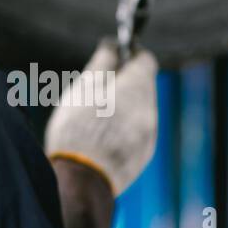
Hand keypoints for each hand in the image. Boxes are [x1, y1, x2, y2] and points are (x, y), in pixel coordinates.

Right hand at [44, 39, 156, 195]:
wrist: (83, 181)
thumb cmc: (78, 130)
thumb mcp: (84, 89)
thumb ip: (103, 63)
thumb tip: (112, 46)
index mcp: (137, 89)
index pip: (145, 60)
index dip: (130, 54)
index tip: (115, 56)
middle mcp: (149, 110)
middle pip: (144, 85)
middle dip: (125, 81)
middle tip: (97, 87)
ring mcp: (149, 135)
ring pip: (140, 109)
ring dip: (123, 105)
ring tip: (95, 115)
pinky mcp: (143, 155)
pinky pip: (137, 131)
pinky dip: (124, 127)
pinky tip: (102, 136)